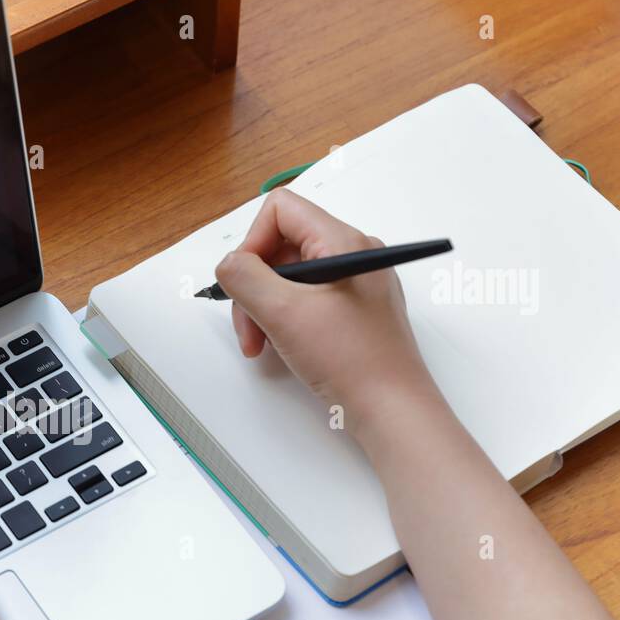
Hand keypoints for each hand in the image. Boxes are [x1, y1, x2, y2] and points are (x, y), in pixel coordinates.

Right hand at [215, 189, 438, 437]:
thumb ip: (245, 278)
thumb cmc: (350, 360)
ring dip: (264, 307)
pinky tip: (281, 346)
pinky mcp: (354, 311)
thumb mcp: (284, 313)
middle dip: (254, 286)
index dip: (252, 243)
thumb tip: (228, 264)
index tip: (244, 284)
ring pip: (290, 277)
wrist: (391, 410)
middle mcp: (352, 254)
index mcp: (343, 241)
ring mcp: (355, 283)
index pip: (281, 210)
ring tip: (260, 345)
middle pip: (281, 246)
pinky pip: (307, 299)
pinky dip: (284, 319)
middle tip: (248, 329)